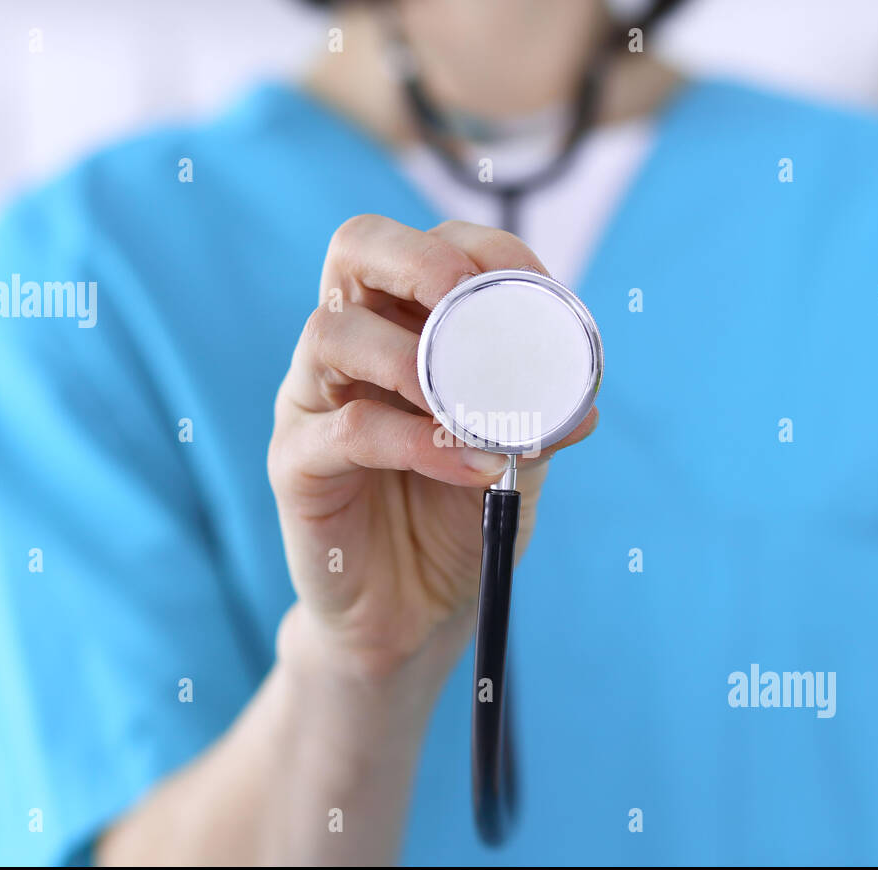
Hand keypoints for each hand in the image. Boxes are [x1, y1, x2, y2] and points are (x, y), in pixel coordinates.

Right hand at [268, 216, 597, 681]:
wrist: (415, 614)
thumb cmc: (456, 521)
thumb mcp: (514, 460)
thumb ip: (538, 418)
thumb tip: (583, 395)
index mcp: (398, 328)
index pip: (424, 247)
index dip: (483, 249)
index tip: (539, 290)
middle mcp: (346, 351)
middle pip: (354, 250)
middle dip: (421, 261)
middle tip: (472, 303)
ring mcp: (310, 403)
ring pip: (333, 335)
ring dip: (414, 358)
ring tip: (476, 405)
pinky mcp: (294, 466)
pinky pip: (346, 433)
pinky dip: (419, 443)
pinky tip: (473, 465)